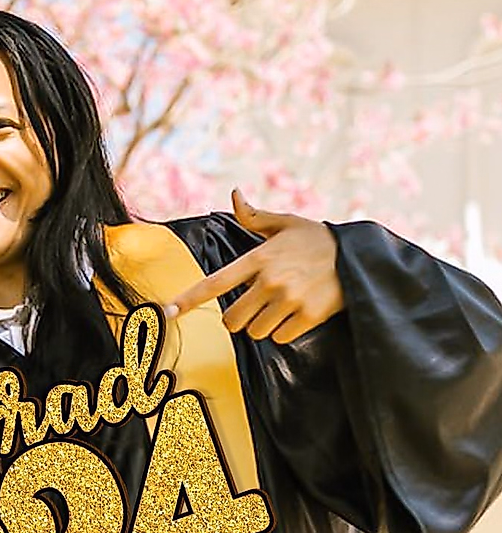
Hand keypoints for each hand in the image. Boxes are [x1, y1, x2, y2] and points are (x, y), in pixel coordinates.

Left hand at [165, 188, 344, 343]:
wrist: (362, 256)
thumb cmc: (317, 239)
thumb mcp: (286, 223)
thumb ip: (254, 216)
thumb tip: (234, 195)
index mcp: (259, 258)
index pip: (215, 283)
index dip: (189, 299)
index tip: (169, 311)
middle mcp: (271, 281)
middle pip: (232, 320)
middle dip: (238, 319)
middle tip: (253, 308)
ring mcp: (290, 300)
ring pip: (257, 332)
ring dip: (263, 325)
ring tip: (281, 307)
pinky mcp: (309, 316)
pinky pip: (282, 338)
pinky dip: (286, 332)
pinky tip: (298, 314)